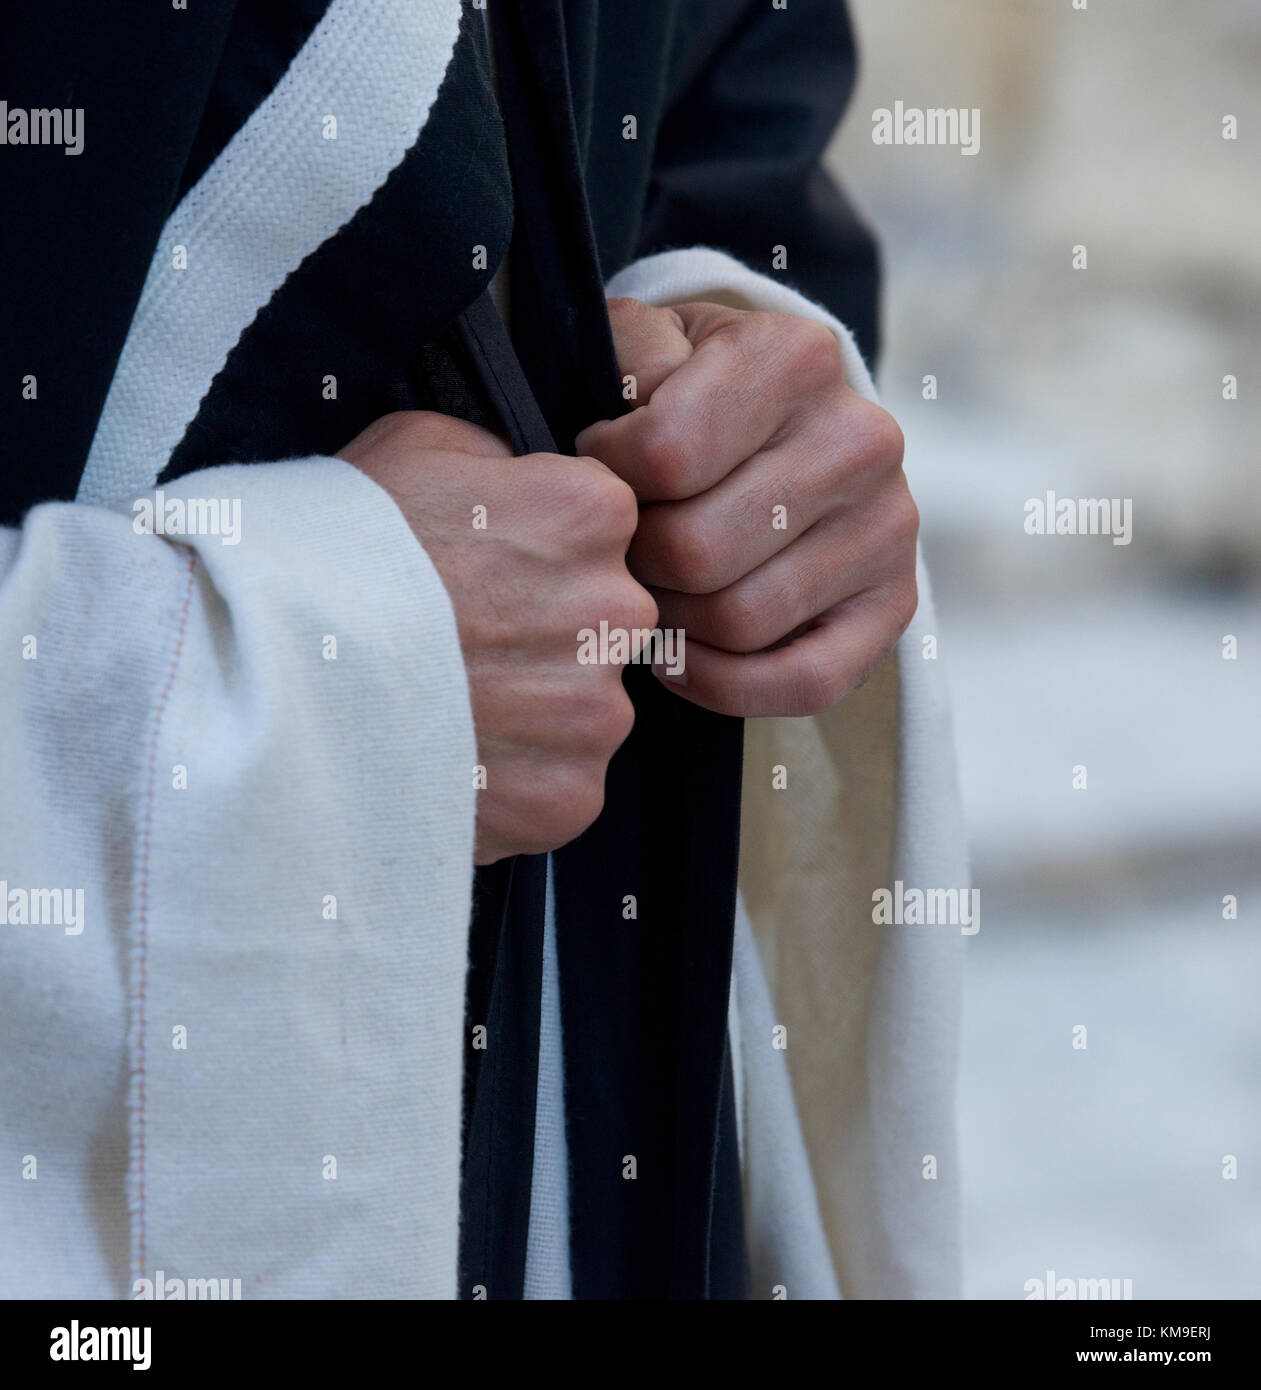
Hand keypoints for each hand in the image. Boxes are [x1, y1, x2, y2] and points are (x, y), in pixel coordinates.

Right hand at [338, 411, 654, 863]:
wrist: (265, 675)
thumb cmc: (330, 552)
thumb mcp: (415, 447)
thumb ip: (499, 461)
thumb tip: (524, 481)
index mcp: (589, 514)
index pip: (601, 527)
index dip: (540, 548)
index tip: (487, 567)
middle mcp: (615, 611)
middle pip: (602, 621)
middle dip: (546, 631)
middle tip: (464, 644)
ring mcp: (595, 712)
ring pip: (584, 708)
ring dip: (535, 711)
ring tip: (449, 706)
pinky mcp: (569, 795)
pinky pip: (560, 784)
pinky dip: (516, 781)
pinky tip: (455, 759)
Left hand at [577, 298, 916, 717]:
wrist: (782, 427)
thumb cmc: (691, 390)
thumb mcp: (648, 344)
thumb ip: (625, 351)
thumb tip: (639, 404)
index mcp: (795, 358)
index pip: (666, 453)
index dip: (605, 477)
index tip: (598, 471)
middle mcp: (860, 439)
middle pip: (696, 552)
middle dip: (634, 563)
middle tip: (618, 550)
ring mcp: (888, 527)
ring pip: (739, 621)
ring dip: (670, 622)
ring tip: (649, 591)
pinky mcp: (894, 604)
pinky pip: (805, 683)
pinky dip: (724, 685)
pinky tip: (680, 657)